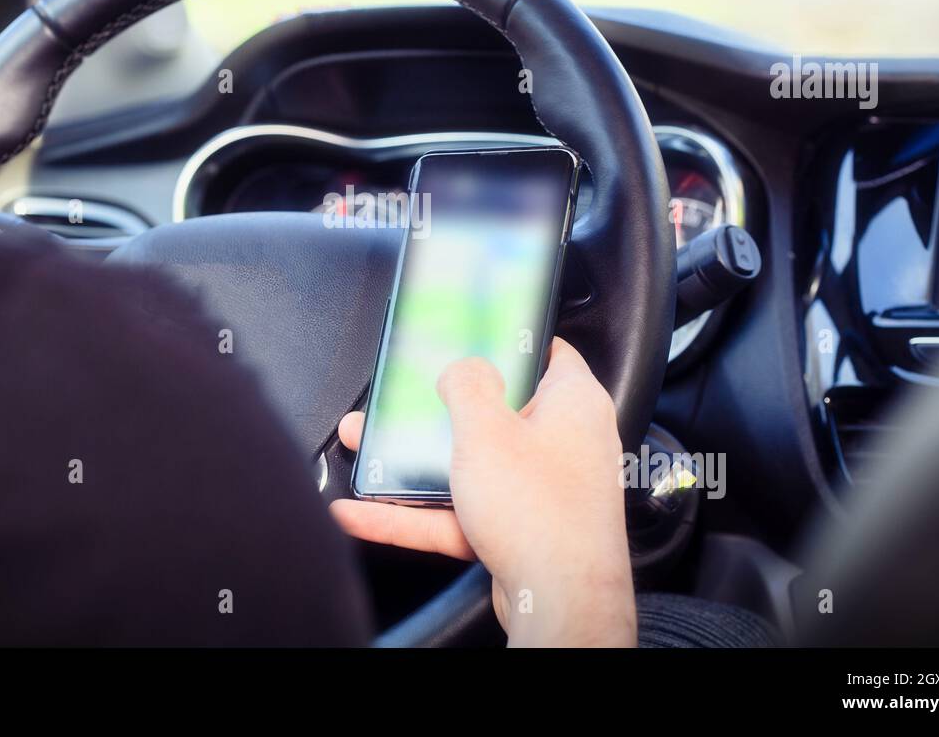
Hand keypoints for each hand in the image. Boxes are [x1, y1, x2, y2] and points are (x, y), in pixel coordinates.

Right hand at [330, 337, 635, 646]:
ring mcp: (539, 489)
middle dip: (437, 411)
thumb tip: (460, 367)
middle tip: (402, 402)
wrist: (560, 603)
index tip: (472, 335)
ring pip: (469, 466)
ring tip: (368, 451)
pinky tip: (366, 512)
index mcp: (572, 403)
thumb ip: (467, 386)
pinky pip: (460, 511)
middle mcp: (563, 443)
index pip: (546, 353)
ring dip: (416, 463)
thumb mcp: (487, 431)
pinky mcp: (519, 529)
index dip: (507, 341)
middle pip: (494, 411)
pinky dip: (415, 513)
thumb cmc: (544, 516)